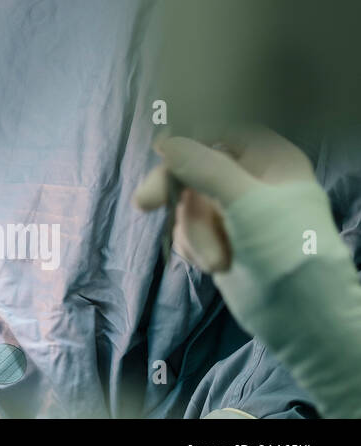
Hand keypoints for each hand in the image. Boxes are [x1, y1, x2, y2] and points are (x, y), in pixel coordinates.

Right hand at [134, 126, 316, 273]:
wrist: (301, 317)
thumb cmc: (286, 250)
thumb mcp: (245, 202)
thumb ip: (202, 167)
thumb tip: (167, 141)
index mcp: (270, 159)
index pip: (222, 128)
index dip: (189, 135)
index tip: (160, 147)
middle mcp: (252, 179)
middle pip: (194, 164)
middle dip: (173, 190)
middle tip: (145, 204)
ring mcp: (235, 209)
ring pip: (187, 201)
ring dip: (193, 232)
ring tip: (216, 261)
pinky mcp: (220, 236)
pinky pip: (188, 227)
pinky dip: (193, 245)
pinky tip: (213, 266)